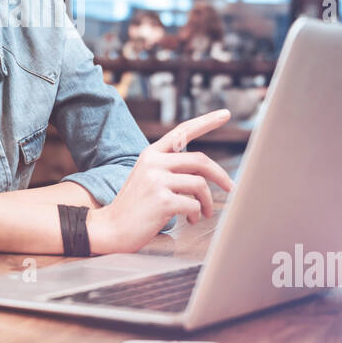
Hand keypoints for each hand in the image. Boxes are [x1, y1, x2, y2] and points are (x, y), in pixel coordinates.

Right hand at [87, 110, 234, 254]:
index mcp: (151, 153)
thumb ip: (169, 168)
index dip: (206, 122)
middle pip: (200, 160)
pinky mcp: (162, 200)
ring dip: (207, 202)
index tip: (225, 114)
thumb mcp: (147, 177)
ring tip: (203, 212)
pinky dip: (196, 214)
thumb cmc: (134, 206)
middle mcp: (154, 162)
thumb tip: (204, 173)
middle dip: (221, 175)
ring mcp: (157, 180)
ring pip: (200, 185)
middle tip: (231, 187)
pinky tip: (189, 220)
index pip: (183, 131)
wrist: (111, 228)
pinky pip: (193, 205)